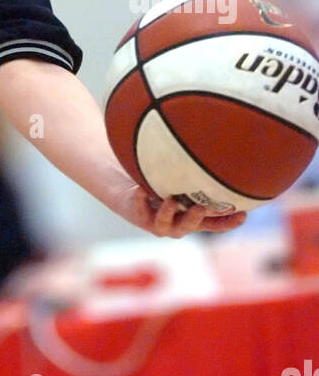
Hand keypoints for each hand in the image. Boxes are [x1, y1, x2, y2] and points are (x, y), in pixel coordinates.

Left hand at [115, 184, 247, 236]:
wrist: (131, 189)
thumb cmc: (164, 182)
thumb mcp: (183, 178)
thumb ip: (198, 173)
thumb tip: (220, 149)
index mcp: (193, 217)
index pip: (214, 222)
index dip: (228, 221)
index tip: (243, 214)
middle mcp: (178, 223)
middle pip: (189, 225)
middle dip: (195, 217)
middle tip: (201, 207)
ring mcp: (159, 222)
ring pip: (164, 224)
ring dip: (168, 213)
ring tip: (170, 200)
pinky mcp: (140, 216)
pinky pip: (140, 209)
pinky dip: (140, 199)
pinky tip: (140, 189)